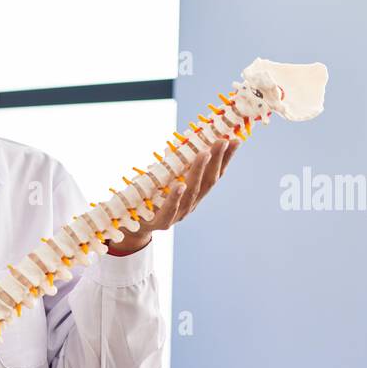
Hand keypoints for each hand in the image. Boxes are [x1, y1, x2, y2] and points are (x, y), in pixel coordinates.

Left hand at [108, 137, 239, 253]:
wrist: (131, 226)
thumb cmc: (148, 199)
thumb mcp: (163, 180)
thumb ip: (174, 166)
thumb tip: (183, 142)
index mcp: (194, 194)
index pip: (214, 175)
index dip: (225, 159)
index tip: (235, 140)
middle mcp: (190, 205)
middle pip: (208, 182)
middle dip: (217, 160)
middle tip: (223, 141)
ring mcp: (177, 215)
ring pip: (192, 192)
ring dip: (199, 171)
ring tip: (204, 153)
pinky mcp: (160, 223)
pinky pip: (169, 209)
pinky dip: (175, 197)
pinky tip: (180, 185)